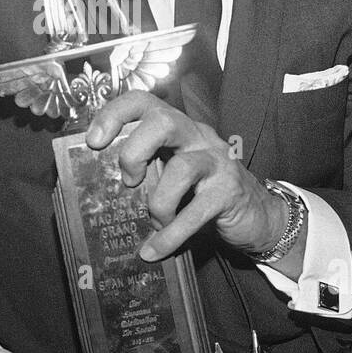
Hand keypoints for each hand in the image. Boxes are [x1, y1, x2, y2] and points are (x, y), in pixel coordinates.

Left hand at [85, 92, 287, 261]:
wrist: (257, 215)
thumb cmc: (203, 192)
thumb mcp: (171, 173)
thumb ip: (145, 170)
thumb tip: (96, 187)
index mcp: (178, 128)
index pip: (144, 102)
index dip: (115, 114)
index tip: (93, 141)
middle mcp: (198, 136)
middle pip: (164, 120)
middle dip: (135, 151)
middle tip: (129, 181)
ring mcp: (217, 162)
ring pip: (181, 168)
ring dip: (158, 203)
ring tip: (154, 222)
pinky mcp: (229, 192)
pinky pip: (195, 213)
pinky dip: (170, 236)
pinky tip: (155, 250)